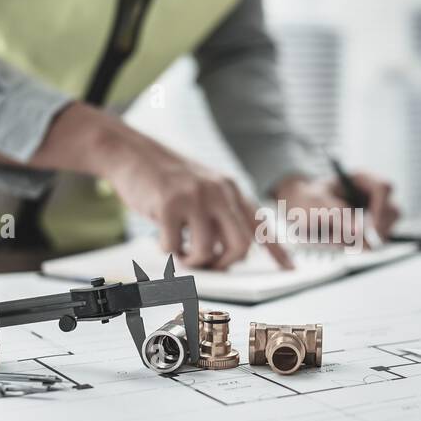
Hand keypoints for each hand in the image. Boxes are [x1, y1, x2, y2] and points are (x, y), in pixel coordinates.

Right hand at [84, 107, 291, 270]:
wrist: (130, 151)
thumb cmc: (164, 177)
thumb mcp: (201, 187)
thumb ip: (218, 213)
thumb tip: (226, 254)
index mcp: (230, 189)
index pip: (260, 224)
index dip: (277, 250)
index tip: (289, 269)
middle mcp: (219, 192)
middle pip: (241, 245)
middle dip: (225, 264)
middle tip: (208, 264)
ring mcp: (195, 197)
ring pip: (208, 251)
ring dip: (193, 261)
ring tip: (181, 253)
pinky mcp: (169, 204)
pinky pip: (175, 246)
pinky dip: (168, 251)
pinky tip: (161, 239)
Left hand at [274, 172, 400, 248]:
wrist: (302, 208)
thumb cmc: (307, 198)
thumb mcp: (317, 202)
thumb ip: (336, 214)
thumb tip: (358, 231)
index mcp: (361, 179)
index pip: (384, 188)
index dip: (381, 208)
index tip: (370, 229)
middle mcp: (372, 194)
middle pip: (393, 211)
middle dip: (379, 230)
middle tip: (360, 244)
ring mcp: (375, 212)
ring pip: (387, 230)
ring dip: (367, 241)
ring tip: (338, 240)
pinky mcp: (371, 228)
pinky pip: (375, 241)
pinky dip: (360, 246)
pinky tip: (341, 242)